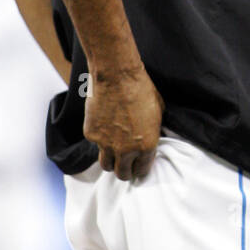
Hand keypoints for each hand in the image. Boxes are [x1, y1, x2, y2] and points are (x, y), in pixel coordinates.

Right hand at [84, 64, 164, 180]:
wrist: (116, 75)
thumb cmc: (141, 89)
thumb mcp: (158, 113)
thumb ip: (153, 132)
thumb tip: (151, 138)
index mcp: (146, 146)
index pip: (142, 170)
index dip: (141, 169)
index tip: (139, 165)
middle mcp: (126, 150)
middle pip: (123, 174)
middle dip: (125, 171)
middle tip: (126, 164)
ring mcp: (106, 144)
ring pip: (106, 165)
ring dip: (111, 162)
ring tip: (114, 152)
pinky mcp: (91, 134)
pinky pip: (96, 144)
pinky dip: (100, 140)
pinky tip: (104, 126)